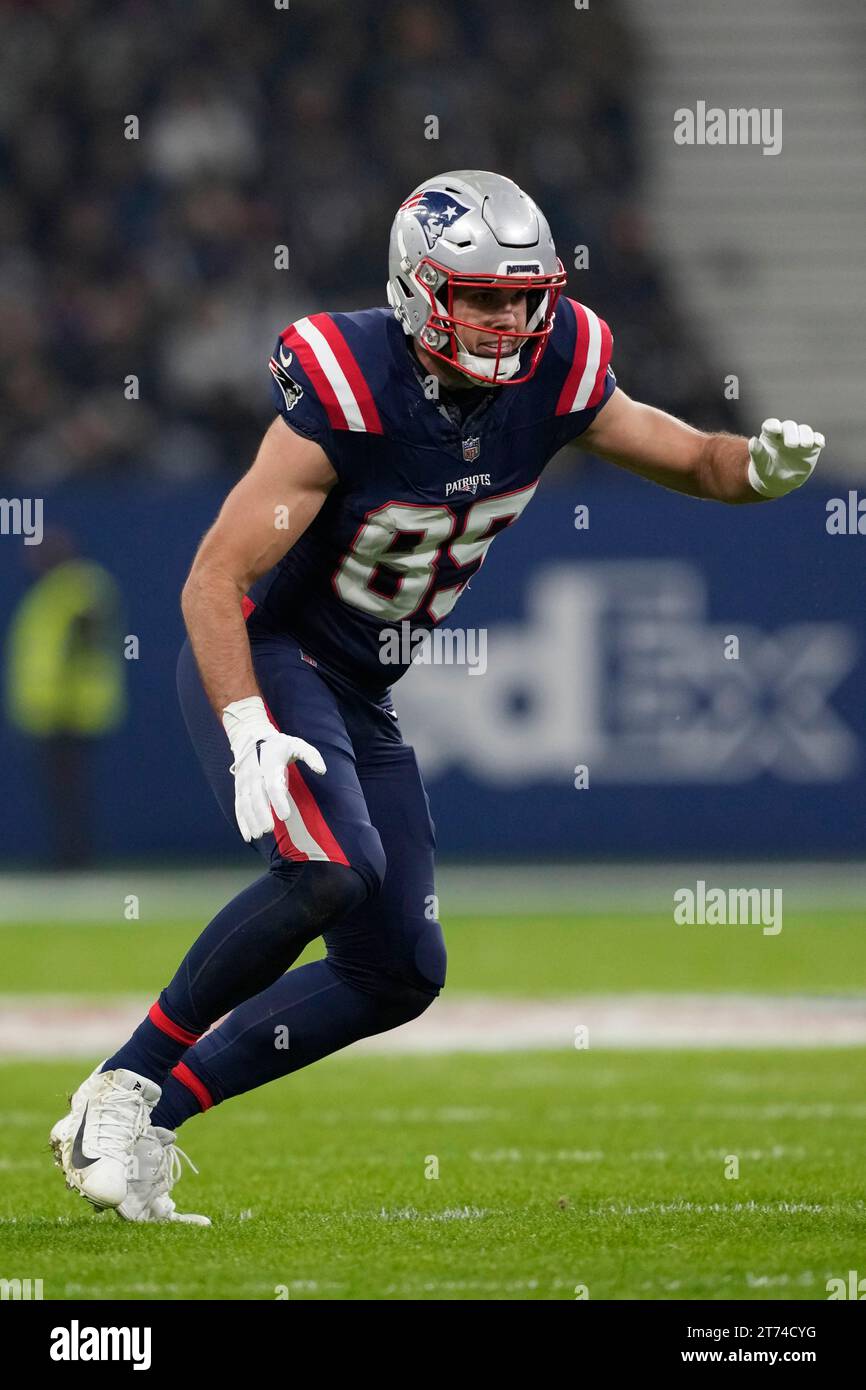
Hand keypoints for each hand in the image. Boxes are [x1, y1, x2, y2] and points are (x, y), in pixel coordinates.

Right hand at [221, 696, 325, 841]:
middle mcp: (254, 773)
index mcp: (270, 763)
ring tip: (259, 835)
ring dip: (251, 820)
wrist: (250, 737)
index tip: (285, 816)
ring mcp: (244, 781)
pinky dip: (242, 821)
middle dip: (262, 814)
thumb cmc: (279, 745)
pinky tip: (248, 836)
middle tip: (269, 829)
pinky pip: (239, 806)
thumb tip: (322, 770)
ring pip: (246, 803)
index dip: (278, 800)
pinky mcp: (239, 788)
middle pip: (257, 796)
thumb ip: (311, 756)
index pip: (273, 784)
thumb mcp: (297, 744)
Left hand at [747, 418, 824, 497]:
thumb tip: (752, 440)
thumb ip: (757, 452)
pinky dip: (818, 439)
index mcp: (770, 435)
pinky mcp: (811, 446)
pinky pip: (816, 438)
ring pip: (804, 430)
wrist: (779, 481)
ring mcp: (799, 438)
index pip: (771, 425)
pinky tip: (819, 444)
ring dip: (806, 436)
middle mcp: (785, 434)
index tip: (775, 429)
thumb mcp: (760, 464)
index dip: (773, 425)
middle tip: (792, 445)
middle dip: (792, 434)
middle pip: (790, 426)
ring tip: (805, 445)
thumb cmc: (766, 470)